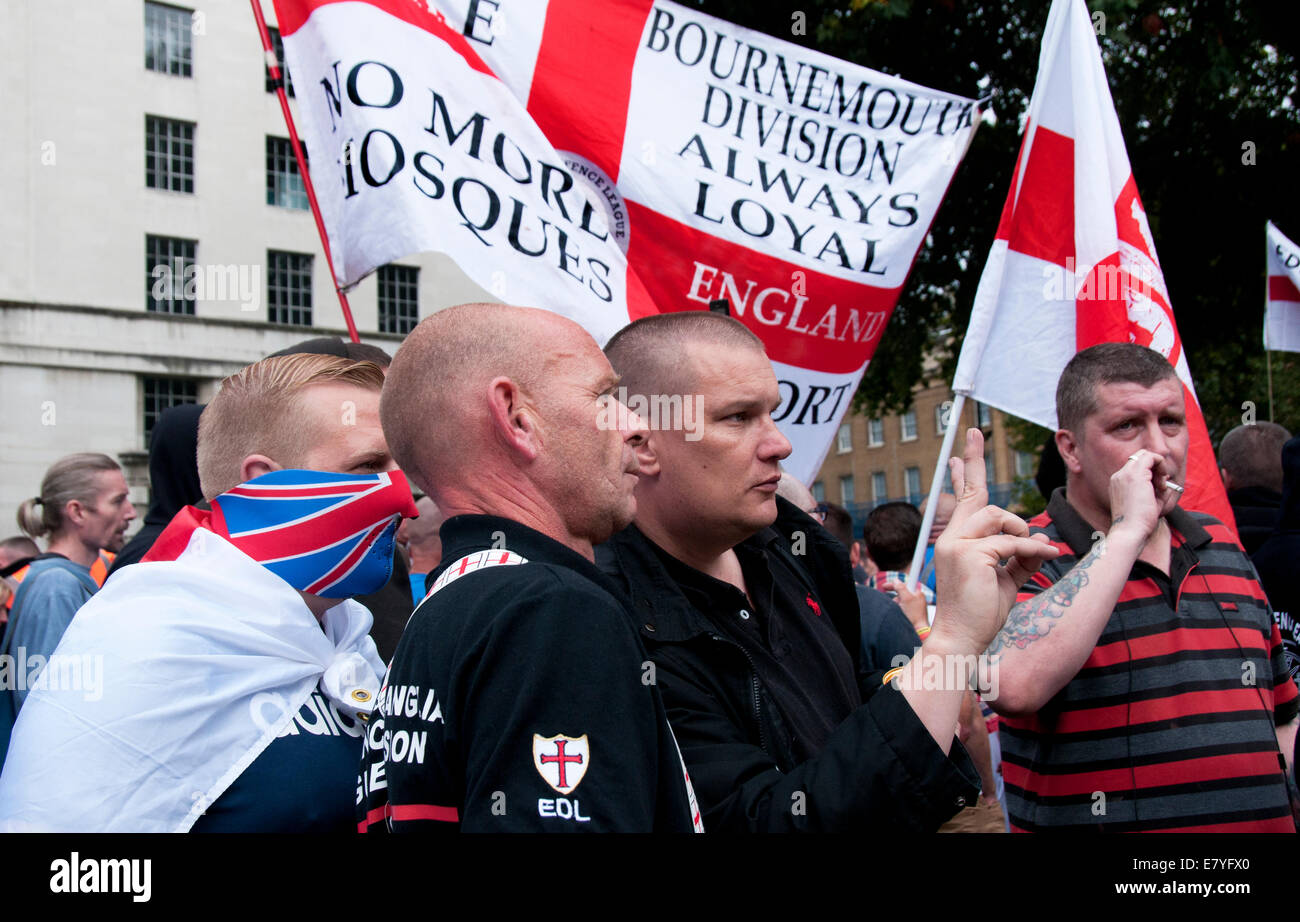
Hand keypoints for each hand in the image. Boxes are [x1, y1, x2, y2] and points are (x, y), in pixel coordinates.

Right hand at [880, 577, 928, 632]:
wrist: (919, 631)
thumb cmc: (914, 615)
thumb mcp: (906, 598)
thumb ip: (901, 587)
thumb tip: (896, 580)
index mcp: (918, 593)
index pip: (904, 584)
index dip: (894, 585)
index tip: (885, 586)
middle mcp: (917, 598)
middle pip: (901, 593)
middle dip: (896, 598)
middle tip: (894, 603)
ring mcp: (915, 606)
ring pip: (900, 602)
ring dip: (897, 605)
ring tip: (900, 611)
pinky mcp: (913, 613)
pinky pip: (902, 608)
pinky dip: (899, 610)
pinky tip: (900, 614)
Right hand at [931, 428, 1059, 654]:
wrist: (963, 641)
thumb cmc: (981, 614)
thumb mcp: (1006, 578)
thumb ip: (1017, 555)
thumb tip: (1036, 537)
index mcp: (954, 542)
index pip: (961, 500)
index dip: (962, 471)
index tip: (958, 447)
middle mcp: (950, 538)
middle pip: (977, 496)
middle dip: (974, 463)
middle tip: (971, 431)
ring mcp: (955, 544)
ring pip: (998, 516)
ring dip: (1021, 531)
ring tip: (1032, 551)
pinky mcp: (969, 554)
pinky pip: (1011, 541)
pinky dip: (1032, 549)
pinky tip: (1045, 556)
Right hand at [1108, 449, 1172, 540]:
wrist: (1130, 531)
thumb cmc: (1139, 523)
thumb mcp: (1148, 503)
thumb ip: (1155, 491)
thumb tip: (1166, 482)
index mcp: (1118, 483)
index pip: (1135, 466)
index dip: (1151, 472)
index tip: (1159, 488)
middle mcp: (1118, 476)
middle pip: (1139, 457)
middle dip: (1155, 467)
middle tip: (1161, 484)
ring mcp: (1124, 474)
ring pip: (1146, 455)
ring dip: (1159, 467)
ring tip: (1161, 487)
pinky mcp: (1135, 475)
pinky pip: (1152, 457)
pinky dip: (1162, 465)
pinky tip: (1162, 484)